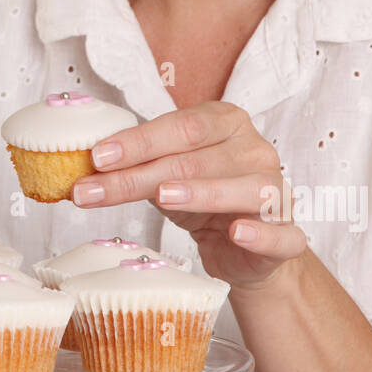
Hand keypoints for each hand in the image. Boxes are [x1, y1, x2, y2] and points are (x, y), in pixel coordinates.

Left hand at [73, 101, 306, 288]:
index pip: (182, 127)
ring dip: (201, 192)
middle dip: (138, 176)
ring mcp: (277, 191)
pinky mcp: (288, 234)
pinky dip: (260, 232)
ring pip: (242, 188)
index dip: (138, 141)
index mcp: (226, 122)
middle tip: (94, 191)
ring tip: (163, 196)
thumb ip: (134, 167)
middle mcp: (255, 149)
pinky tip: (237, 232)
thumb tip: (83, 166)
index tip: (96, 157)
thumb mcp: (163, 177)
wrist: (243, 249)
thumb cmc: (200, 202)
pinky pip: (280, 233)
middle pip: (197, 159)